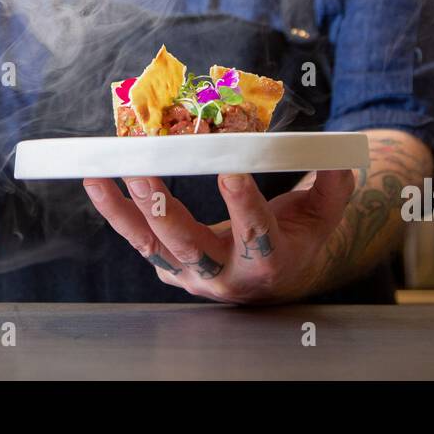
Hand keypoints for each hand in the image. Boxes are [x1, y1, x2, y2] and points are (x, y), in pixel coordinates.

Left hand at [83, 169, 354, 303]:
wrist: (276, 277)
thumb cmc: (300, 235)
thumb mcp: (325, 214)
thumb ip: (332, 186)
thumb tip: (337, 156)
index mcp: (269, 263)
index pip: (256, 235)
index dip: (244, 203)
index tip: (230, 168)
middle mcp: (225, 276)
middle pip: (189, 245)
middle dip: (162, 205)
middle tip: (142, 164)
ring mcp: (191, 274)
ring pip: (153, 245)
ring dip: (127, 208)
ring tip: (103, 171)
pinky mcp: (168, 265)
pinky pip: (137, 239)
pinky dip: (114, 211)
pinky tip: (96, 181)